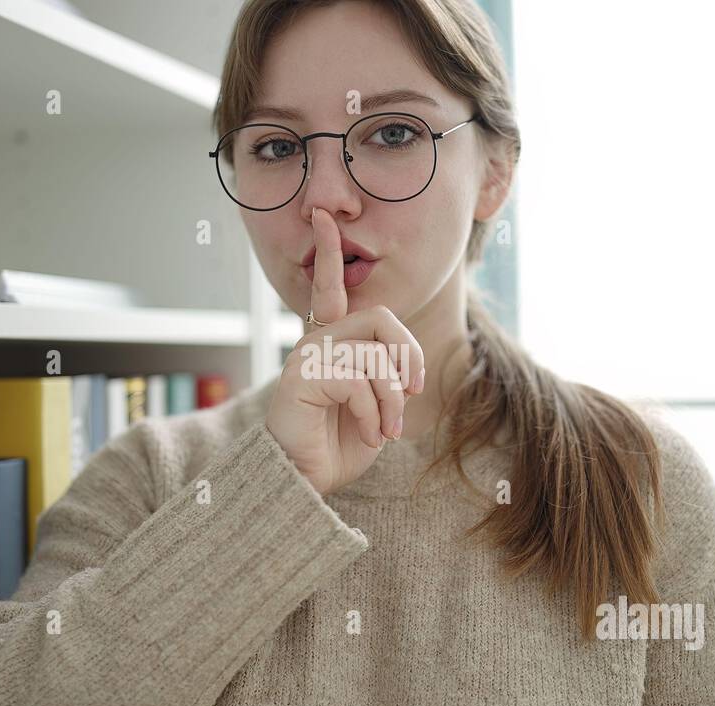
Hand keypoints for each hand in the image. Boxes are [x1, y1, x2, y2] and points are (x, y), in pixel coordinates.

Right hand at [266, 207, 425, 494]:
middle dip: (409, 356)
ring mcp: (307, 356)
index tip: (321, 215)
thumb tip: (406, 369)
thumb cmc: (338, 446)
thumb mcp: (377, 407)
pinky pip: (359, 381)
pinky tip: (368, 434)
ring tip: (386, 429)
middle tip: (412, 393)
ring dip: (394, 401)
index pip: (331, 287)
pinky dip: (374, 413)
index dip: (328, 251)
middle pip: (382, 317)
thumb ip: (386, 375)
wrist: (305, 482)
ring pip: (377, 356)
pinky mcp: (302, 377)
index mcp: (332, 342)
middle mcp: (316, 341)